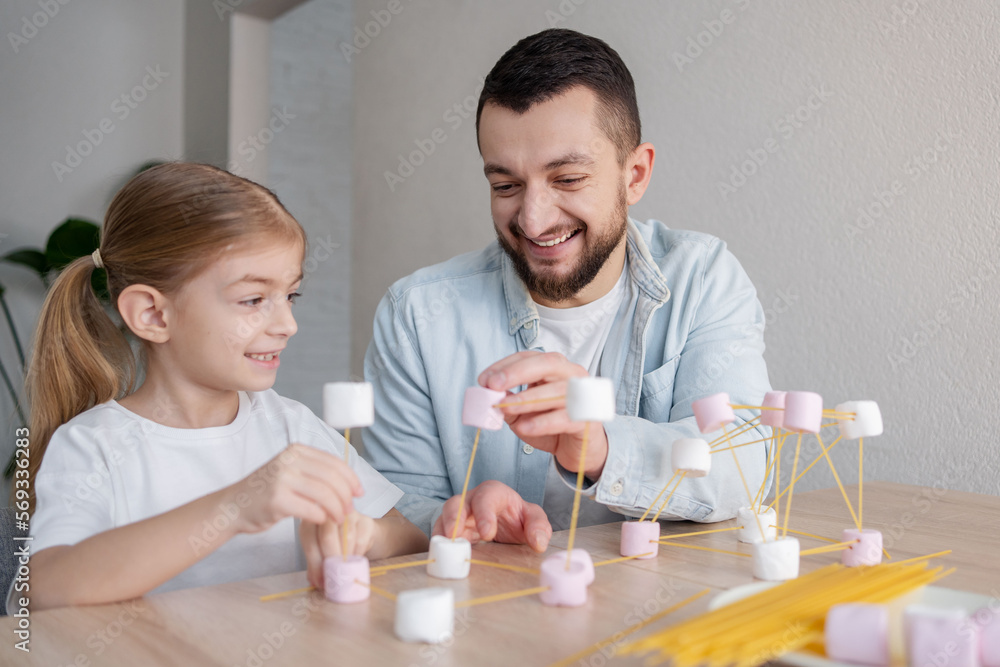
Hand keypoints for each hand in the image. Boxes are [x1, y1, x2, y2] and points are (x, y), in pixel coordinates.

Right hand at [226, 443, 362, 535]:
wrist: (233, 506)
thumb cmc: (266, 493)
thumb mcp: (290, 472)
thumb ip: (315, 474)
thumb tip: (349, 486)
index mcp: (296, 451)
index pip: (334, 462)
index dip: (351, 478)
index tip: (360, 492)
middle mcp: (289, 460)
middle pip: (332, 478)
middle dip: (346, 496)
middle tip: (350, 510)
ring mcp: (282, 479)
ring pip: (325, 494)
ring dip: (337, 509)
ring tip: (339, 518)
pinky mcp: (277, 499)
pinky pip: (311, 509)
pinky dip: (322, 517)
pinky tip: (322, 521)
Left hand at [301, 512, 376, 589]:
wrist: (359, 534)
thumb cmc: (335, 542)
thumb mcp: (320, 553)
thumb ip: (315, 566)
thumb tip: (315, 581)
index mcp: (312, 521)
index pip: (310, 540)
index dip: (315, 563)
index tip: (321, 580)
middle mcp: (329, 513)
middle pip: (327, 535)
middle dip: (330, 559)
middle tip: (334, 573)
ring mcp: (349, 515)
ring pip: (346, 537)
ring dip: (345, 558)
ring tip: (344, 568)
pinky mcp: (366, 520)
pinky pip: (361, 540)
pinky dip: (357, 555)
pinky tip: (354, 558)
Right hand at [432, 480, 551, 551]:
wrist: (508, 523)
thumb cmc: (518, 516)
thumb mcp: (534, 518)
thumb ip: (539, 526)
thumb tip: (538, 542)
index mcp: (493, 493)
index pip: (486, 497)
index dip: (484, 514)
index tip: (487, 533)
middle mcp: (472, 500)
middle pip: (456, 503)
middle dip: (453, 519)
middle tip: (454, 537)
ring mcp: (460, 514)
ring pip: (444, 517)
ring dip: (442, 532)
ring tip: (444, 549)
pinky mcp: (453, 529)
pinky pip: (441, 533)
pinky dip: (440, 543)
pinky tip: (443, 555)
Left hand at [479, 351, 609, 478]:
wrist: (577, 449)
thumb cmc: (551, 423)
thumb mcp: (523, 412)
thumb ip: (509, 401)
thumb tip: (491, 394)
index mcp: (555, 367)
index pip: (529, 358)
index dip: (505, 366)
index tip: (484, 380)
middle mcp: (572, 375)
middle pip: (547, 364)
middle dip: (517, 373)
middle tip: (493, 385)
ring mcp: (583, 395)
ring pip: (556, 390)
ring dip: (527, 399)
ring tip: (505, 408)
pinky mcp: (587, 418)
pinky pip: (565, 417)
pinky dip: (543, 422)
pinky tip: (525, 427)